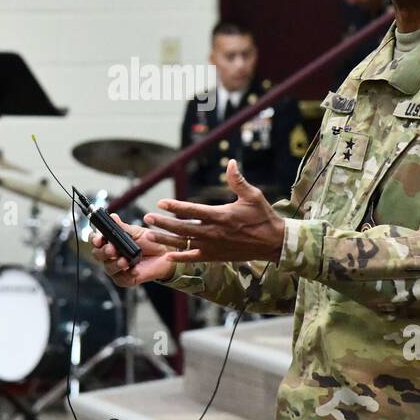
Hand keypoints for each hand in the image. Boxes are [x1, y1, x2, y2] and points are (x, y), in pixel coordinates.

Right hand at [89, 213, 179, 287]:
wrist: (165, 255)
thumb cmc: (149, 243)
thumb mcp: (136, 232)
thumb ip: (123, 227)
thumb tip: (113, 217)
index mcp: (110, 242)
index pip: (95, 240)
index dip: (94, 239)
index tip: (98, 239)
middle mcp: (110, 256)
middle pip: (97, 255)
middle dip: (103, 252)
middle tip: (111, 250)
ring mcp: (116, 269)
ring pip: (108, 268)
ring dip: (115, 264)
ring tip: (124, 261)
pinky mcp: (125, 280)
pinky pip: (121, 279)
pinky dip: (128, 274)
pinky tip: (134, 270)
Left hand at [145, 159, 284, 263]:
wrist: (273, 243)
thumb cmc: (263, 216)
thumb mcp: (252, 195)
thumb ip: (238, 180)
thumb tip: (230, 162)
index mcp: (221, 215)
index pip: (192, 210)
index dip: (174, 207)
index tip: (160, 202)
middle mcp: (214, 232)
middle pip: (182, 228)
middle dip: (162, 222)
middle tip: (147, 217)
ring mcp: (213, 246)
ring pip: (184, 243)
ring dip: (165, 239)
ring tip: (149, 235)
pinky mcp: (215, 256)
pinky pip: (194, 258)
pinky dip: (180, 257)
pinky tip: (167, 255)